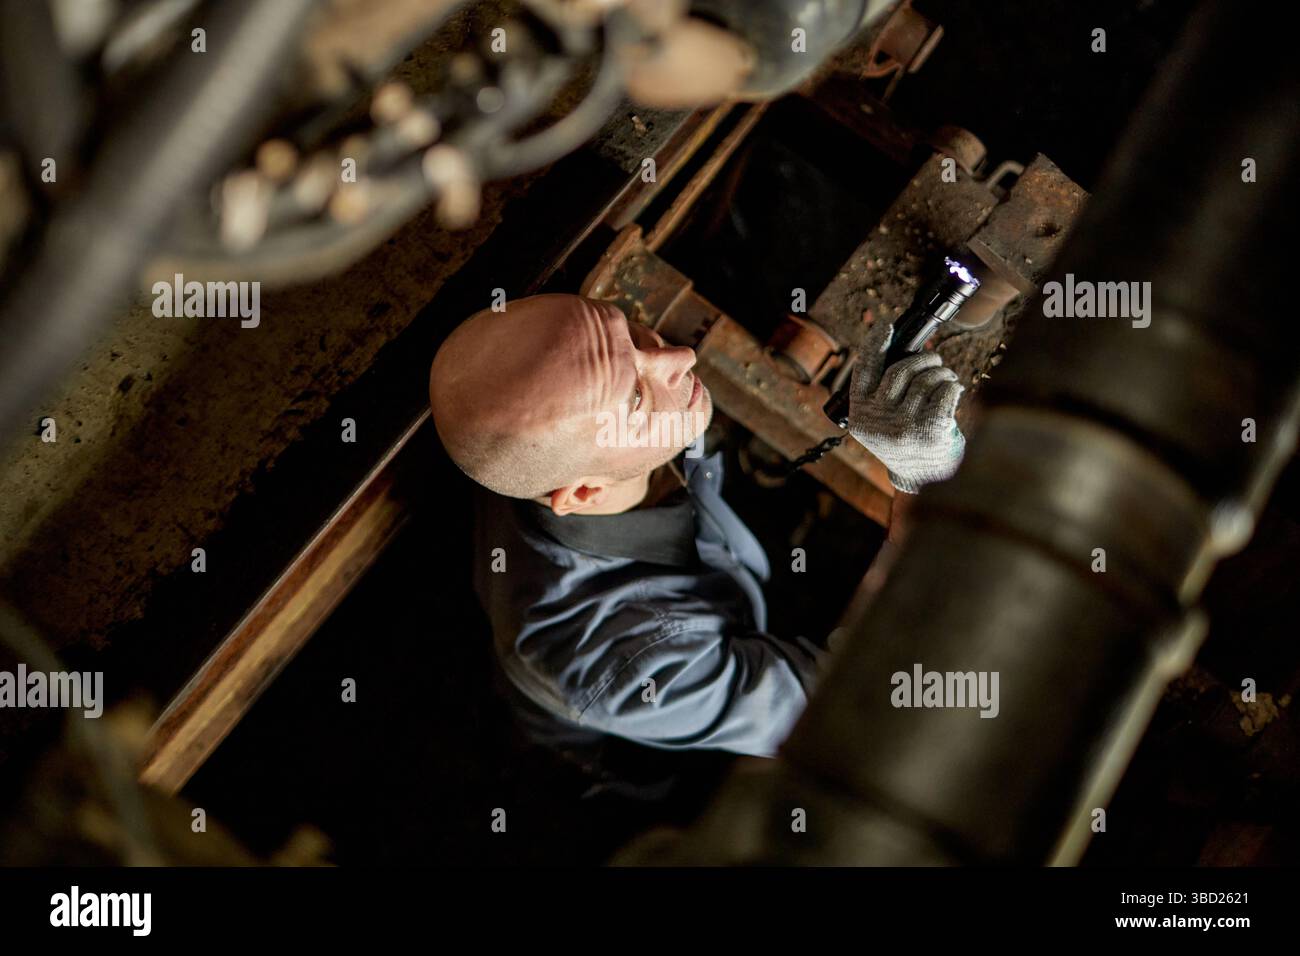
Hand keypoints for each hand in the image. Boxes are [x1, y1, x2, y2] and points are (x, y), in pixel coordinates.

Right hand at [846, 316, 965, 492]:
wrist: (922, 480)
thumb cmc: (904, 441)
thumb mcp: (879, 422)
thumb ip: (881, 394)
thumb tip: (904, 352)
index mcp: (861, 414)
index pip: (864, 371)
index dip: (874, 345)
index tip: (886, 326)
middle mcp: (878, 420)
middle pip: (901, 370)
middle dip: (924, 360)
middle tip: (936, 361)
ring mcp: (902, 426)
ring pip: (926, 379)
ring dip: (941, 374)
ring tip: (946, 380)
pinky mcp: (929, 431)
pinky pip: (945, 391)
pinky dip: (953, 386)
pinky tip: (954, 391)